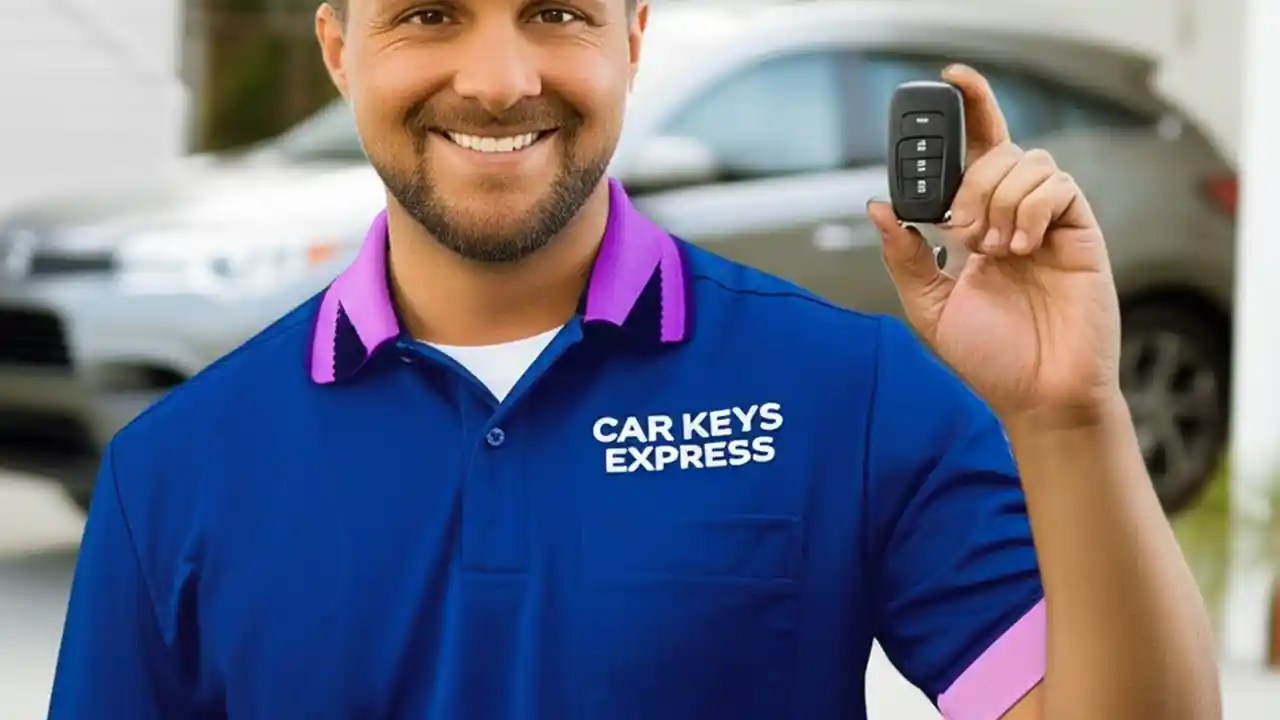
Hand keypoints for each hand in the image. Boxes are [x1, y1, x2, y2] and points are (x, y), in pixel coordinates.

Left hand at [867, 64, 1121, 425]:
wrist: (1037, 396)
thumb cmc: (991, 359)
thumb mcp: (930, 307)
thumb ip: (903, 257)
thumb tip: (877, 207)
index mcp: (978, 226)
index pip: (974, 153)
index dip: (968, 109)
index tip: (945, 81)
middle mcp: (1014, 216)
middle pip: (999, 150)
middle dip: (970, 181)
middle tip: (958, 229)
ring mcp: (1049, 223)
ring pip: (1030, 162)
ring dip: (997, 200)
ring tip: (992, 251)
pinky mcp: (1080, 234)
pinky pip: (1058, 188)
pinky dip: (1028, 209)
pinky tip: (1018, 248)